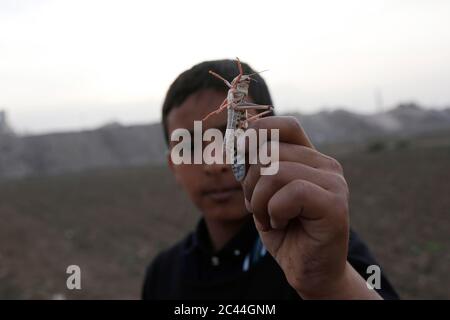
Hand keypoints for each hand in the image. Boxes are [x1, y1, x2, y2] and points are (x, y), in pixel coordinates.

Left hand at [242, 116, 380, 298]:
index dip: (257, 134)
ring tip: (270, 218)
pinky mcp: (334, 203)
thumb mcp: (260, 193)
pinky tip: (281, 225)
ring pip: (274, 171)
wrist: (308, 270)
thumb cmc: (284, 230)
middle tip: (258, 207)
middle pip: (269, 151)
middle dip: (250, 183)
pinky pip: (290, 192)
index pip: (284, 126)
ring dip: (259, 201)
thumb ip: (254, 167)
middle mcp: (325, 164)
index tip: (242, 159)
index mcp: (309, 158)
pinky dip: (274, 212)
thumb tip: (237, 141)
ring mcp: (333, 182)